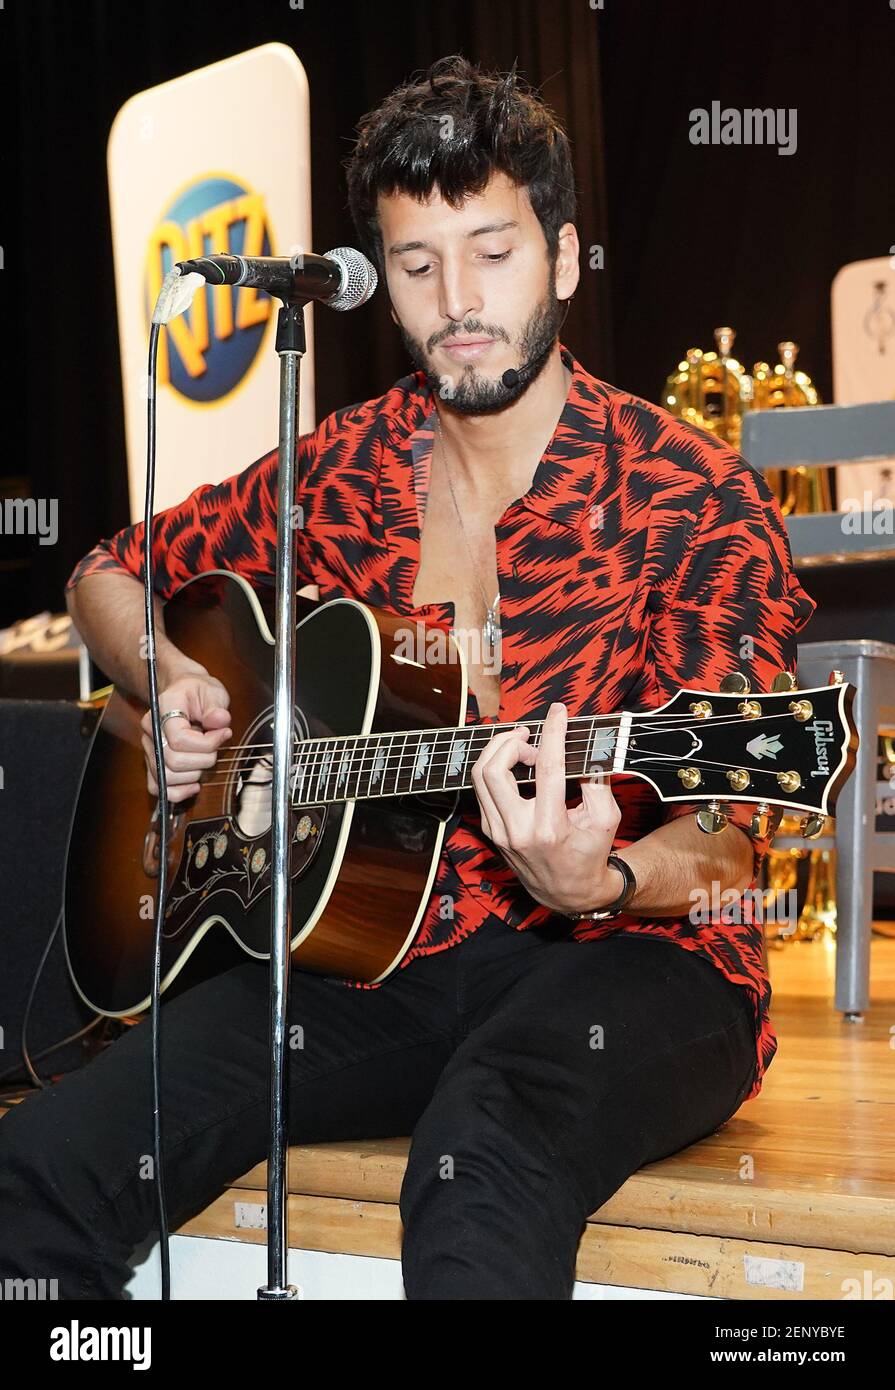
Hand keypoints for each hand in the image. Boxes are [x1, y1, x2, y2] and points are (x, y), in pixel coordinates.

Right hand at [141, 673, 231, 803]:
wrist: (183, 692)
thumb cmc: (196, 691)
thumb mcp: (211, 691)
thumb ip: (215, 706)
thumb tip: (220, 721)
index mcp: (161, 710)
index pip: (179, 739)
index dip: (206, 744)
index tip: (224, 733)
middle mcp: (150, 732)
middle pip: (172, 761)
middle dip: (203, 760)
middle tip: (216, 748)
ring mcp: (149, 750)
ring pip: (166, 778)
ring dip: (193, 775)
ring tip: (206, 760)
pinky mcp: (153, 764)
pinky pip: (159, 788)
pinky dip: (178, 791)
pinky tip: (195, 784)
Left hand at [470, 701, 623, 914]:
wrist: (567, 892)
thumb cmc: (590, 854)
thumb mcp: (606, 819)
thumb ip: (597, 781)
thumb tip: (587, 746)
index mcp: (549, 828)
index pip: (547, 768)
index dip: (553, 733)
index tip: (558, 712)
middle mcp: (518, 830)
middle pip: (494, 769)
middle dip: (511, 741)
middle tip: (532, 737)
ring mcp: (499, 832)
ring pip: (480, 777)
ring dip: (499, 751)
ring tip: (524, 747)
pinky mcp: (491, 830)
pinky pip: (482, 789)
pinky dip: (496, 767)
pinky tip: (516, 765)